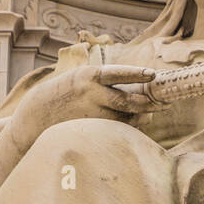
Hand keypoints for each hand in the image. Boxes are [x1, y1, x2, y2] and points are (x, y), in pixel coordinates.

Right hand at [10, 63, 155, 152]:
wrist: (40, 112)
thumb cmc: (69, 91)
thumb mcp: (83, 77)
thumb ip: (107, 80)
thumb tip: (138, 87)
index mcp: (89, 76)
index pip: (117, 73)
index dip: (136, 73)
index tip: (153, 74)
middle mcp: (91, 95)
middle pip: (127, 101)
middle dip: (147, 103)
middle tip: (164, 103)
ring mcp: (91, 114)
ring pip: (125, 119)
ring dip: (140, 117)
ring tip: (149, 113)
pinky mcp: (91, 130)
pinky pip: (117, 130)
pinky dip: (128, 127)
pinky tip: (134, 124)